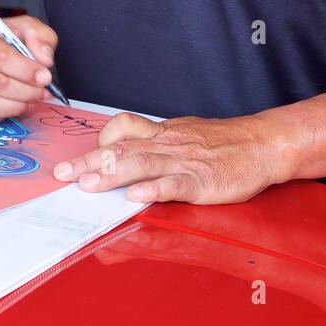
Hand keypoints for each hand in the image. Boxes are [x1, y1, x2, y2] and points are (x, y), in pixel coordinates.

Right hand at [0, 13, 57, 126]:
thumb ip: (41, 38)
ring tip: (30, 100)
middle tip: (44, 92)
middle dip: (27, 92)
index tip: (46, 78)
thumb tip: (45, 61)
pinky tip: (10, 104)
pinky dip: (1, 116)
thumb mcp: (24, 26)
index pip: (0, 57)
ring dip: (16, 107)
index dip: (26, 71)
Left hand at [52, 112, 282, 204]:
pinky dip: (154, 190)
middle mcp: (168, 144)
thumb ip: (158, 143)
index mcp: (164, 133)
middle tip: (62, 175)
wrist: (263, 144)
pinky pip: (175, 184)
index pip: (123, 128)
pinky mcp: (202, 181)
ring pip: (142, 164)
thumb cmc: (226, 142)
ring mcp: (184, 162)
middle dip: (90, 161)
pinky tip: (137, 197)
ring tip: (90, 185)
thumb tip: (127, 153)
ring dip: (113, 174)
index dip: (100, 141)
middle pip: (123, 148)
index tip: (80, 158)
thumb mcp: (186, 133)